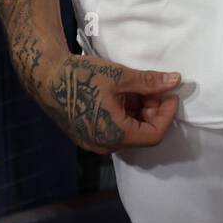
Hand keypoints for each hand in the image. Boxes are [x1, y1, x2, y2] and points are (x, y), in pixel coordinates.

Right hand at [32, 52, 181, 153]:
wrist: (47, 77)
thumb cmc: (83, 77)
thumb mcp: (120, 76)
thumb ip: (149, 82)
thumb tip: (176, 80)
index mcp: (115, 135)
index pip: (154, 135)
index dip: (167, 114)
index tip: (171, 94)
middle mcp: (105, 146)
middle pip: (142, 135)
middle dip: (153, 111)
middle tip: (153, 88)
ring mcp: (94, 143)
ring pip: (128, 133)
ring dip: (139, 112)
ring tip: (136, 88)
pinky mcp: (87, 136)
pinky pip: (114, 131)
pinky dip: (125, 115)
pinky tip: (122, 95)